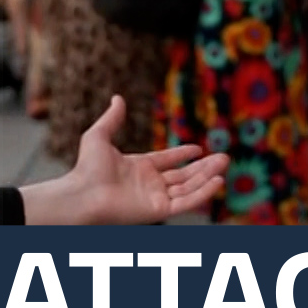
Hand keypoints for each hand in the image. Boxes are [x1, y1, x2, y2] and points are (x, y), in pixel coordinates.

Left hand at [25, 96, 227, 223]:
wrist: (82, 193)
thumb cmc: (86, 168)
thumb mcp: (99, 136)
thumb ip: (112, 118)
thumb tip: (117, 97)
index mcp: (138, 168)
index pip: (167, 162)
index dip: (182, 155)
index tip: (199, 148)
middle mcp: (149, 185)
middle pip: (183, 176)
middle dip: (204, 167)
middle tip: (224, 157)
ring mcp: (155, 198)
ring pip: (188, 187)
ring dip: (208, 177)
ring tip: (225, 163)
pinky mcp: (159, 211)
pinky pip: (186, 202)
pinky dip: (203, 193)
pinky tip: (217, 181)